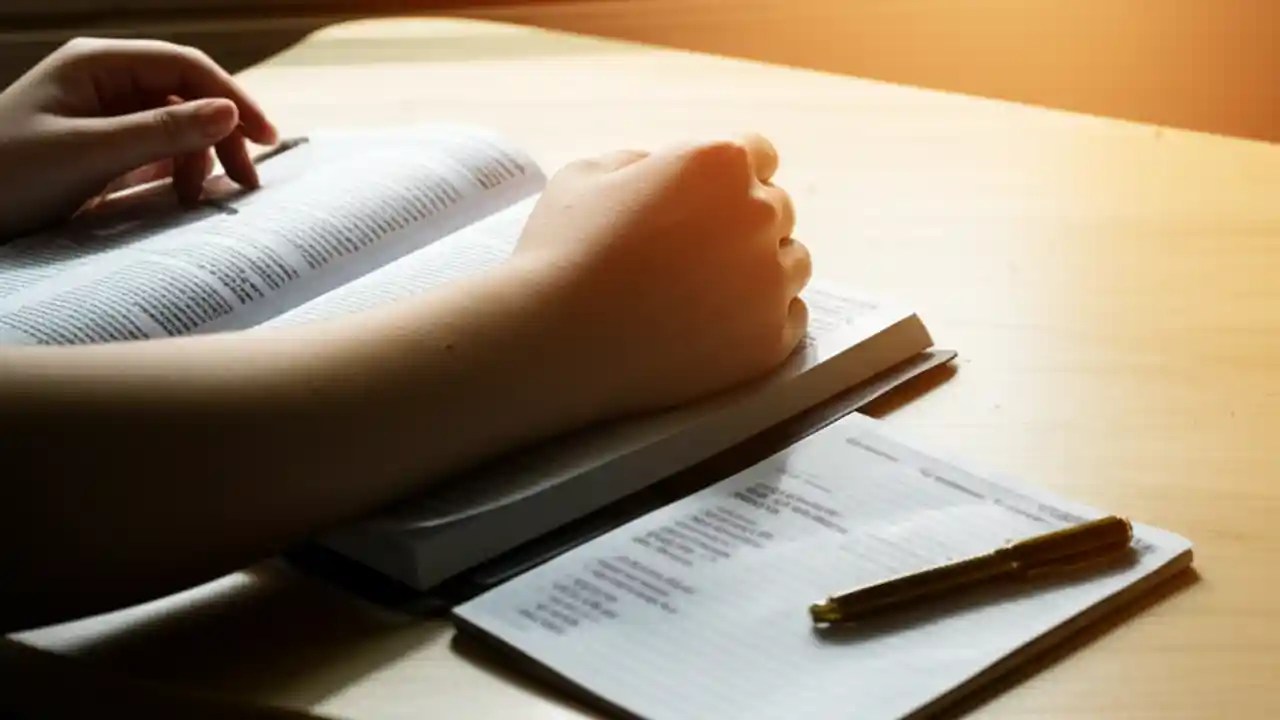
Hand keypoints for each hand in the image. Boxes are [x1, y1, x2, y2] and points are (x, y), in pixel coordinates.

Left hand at [0, 37, 277, 239]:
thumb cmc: (8, 175)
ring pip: (177, 125)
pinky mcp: (102, 149)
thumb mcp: (89, 153)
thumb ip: (162, 131)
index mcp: (97, 64)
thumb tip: (230, 113)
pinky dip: (177, 172)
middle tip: (247, 181)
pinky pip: (157, 150)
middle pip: (186, 95)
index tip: (266, 137)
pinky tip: (180, 197)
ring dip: (199, 158)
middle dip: (221, 134)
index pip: (185, 66)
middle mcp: (104, 81)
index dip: (232, 97)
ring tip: (200, 198)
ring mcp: (103, 115)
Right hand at [514, 134, 809, 415]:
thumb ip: (643, 161)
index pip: (759, 153)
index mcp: (719, 163)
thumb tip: (666, 173)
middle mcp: (758, 215)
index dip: (729, 175)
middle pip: (777, 208)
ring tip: (707, 291)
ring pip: (793, 263)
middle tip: (695, 252)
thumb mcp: (588, 173)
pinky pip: (790, 318)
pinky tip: (717, 325)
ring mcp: (770, 282)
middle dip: (743, 222)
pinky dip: (761, 319)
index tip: (708, 198)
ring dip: (761, 270)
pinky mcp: (770, 341)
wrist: (556, 342)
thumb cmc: (564, 251)